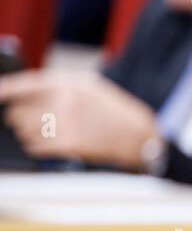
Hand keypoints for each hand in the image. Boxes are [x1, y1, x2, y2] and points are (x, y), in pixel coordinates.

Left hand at [0, 70, 162, 168]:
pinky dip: (34, 146)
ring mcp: (65, 124)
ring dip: (27, 133)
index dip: (5, 90)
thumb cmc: (115, 112)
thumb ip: (59, 86)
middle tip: (28, 120)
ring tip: (40, 133)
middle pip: (19, 111)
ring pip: (24, 130)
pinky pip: (35, 146)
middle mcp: (63, 102)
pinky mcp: (69, 145)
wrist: (139, 137)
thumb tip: (26, 93)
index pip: (24, 84)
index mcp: (68, 84)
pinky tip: (42, 145)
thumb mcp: (90, 87)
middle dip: (19, 117)